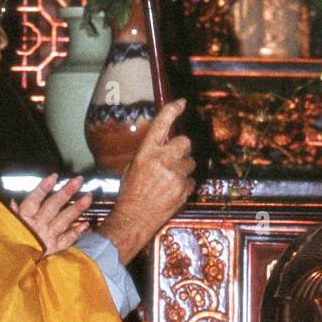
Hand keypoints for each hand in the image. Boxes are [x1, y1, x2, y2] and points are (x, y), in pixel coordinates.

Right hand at [9, 173, 93, 255]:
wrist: (12, 267)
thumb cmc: (11, 241)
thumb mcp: (8, 225)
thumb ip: (12, 213)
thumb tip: (12, 201)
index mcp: (24, 217)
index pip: (34, 200)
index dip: (43, 188)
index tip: (54, 177)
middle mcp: (37, 226)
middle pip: (53, 206)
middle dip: (66, 193)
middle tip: (79, 181)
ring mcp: (46, 237)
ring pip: (63, 221)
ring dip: (76, 209)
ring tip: (88, 197)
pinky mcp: (54, 248)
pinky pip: (66, 240)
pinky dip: (76, 232)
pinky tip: (86, 224)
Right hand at [96, 99, 194, 263]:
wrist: (134, 218)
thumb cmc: (131, 192)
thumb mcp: (133, 167)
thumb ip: (149, 153)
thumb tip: (163, 143)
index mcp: (146, 152)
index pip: (161, 123)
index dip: (172, 110)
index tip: (181, 103)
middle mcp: (162, 160)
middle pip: (185, 142)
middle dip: (182, 148)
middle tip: (174, 158)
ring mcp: (174, 175)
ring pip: (190, 162)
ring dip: (183, 168)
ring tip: (169, 180)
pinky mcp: (184, 189)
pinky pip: (191, 180)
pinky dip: (184, 185)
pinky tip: (171, 192)